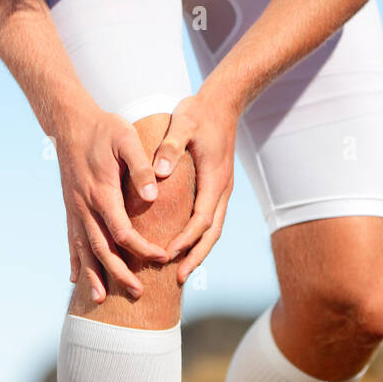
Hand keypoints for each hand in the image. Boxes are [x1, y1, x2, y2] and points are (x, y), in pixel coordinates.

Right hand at [55, 105, 169, 300]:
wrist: (69, 120)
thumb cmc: (104, 128)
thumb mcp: (126, 139)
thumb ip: (141, 166)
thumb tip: (152, 194)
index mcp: (102, 193)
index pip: (123, 232)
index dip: (143, 249)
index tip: (162, 257)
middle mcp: (85, 206)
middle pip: (102, 249)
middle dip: (120, 274)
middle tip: (138, 293)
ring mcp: (75, 208)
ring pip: (83, 250)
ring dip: (92, 275)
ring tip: (101, 300)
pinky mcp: (70, 207)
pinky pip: (71, 240)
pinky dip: (74, 261)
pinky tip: (76, 279)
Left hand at [152, 90, 238, 284]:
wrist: (223, 102)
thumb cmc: (199, 112)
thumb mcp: (182, 123)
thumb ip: (170, 147)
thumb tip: (159, 174)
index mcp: (214, 179)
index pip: (201, 219)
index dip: (185, 239)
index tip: (168, 253)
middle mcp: (222, 190)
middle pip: (212, 234)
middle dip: (196, 257)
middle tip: (178, 279)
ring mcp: (222, 191)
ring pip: (213, 231)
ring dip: (199, 253)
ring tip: (181, 273)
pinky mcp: (217, 189)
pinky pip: (210, 221)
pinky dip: (199, 239)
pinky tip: (185, 249)